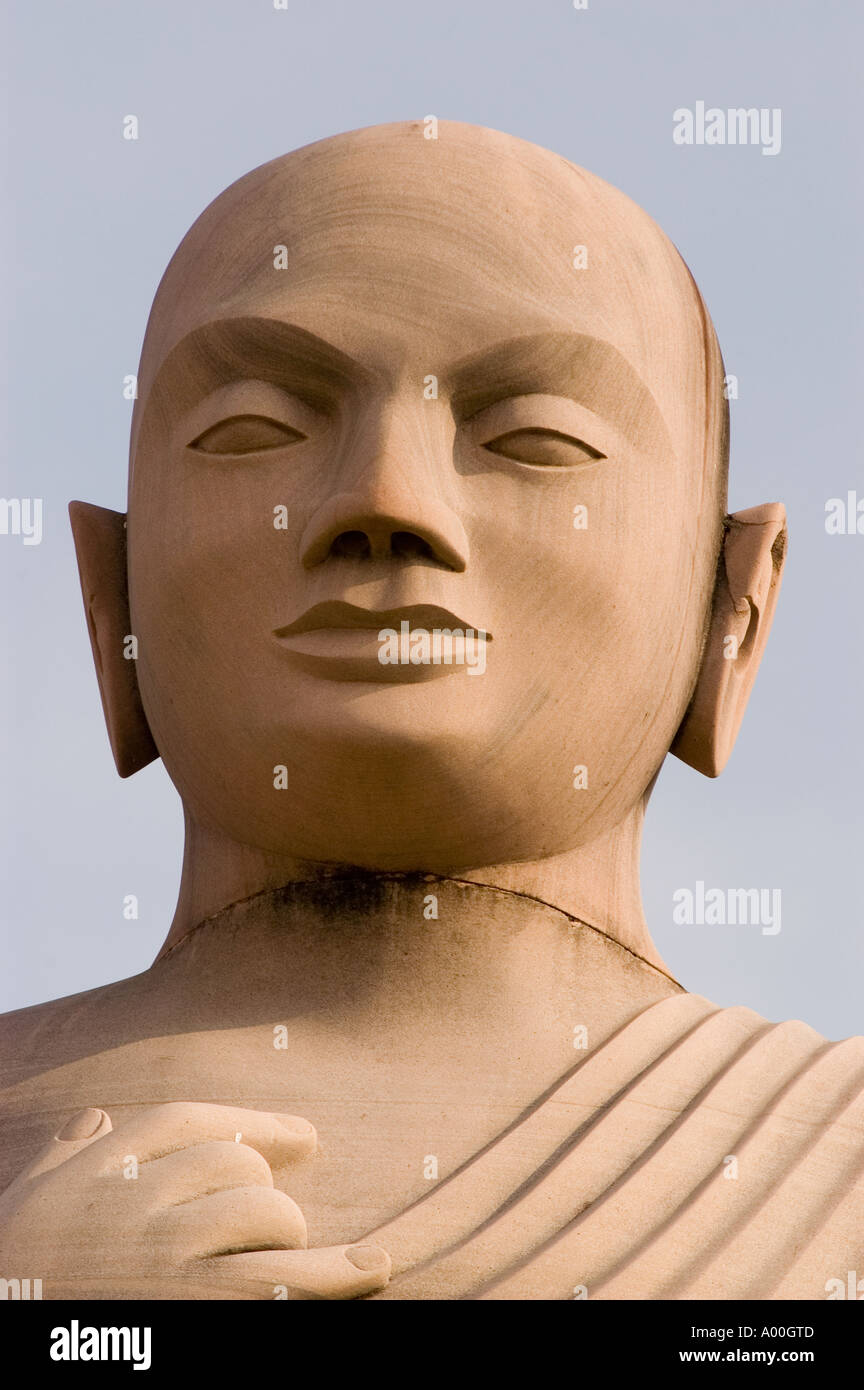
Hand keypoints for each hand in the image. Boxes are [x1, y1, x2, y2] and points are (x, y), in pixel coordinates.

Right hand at [0, 1101, 389, 1298]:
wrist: (4, 1337)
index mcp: (98, 1167)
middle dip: (264, 1191)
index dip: (253, 1124)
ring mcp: (161, 1254)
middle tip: (271, 1223)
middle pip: (234, 1163)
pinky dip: (333, 1276)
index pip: (188, 1122)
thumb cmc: (18, 1273)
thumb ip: (67, 1156)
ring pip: (262, 1211)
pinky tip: (372, 1269)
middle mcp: (134, 1200)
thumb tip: (96, 1121)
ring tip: (287, 1253)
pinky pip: (277, 1282)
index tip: (300, 1137)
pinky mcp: (189, 1307)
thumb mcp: (31, 1202)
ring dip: (284, 1232)